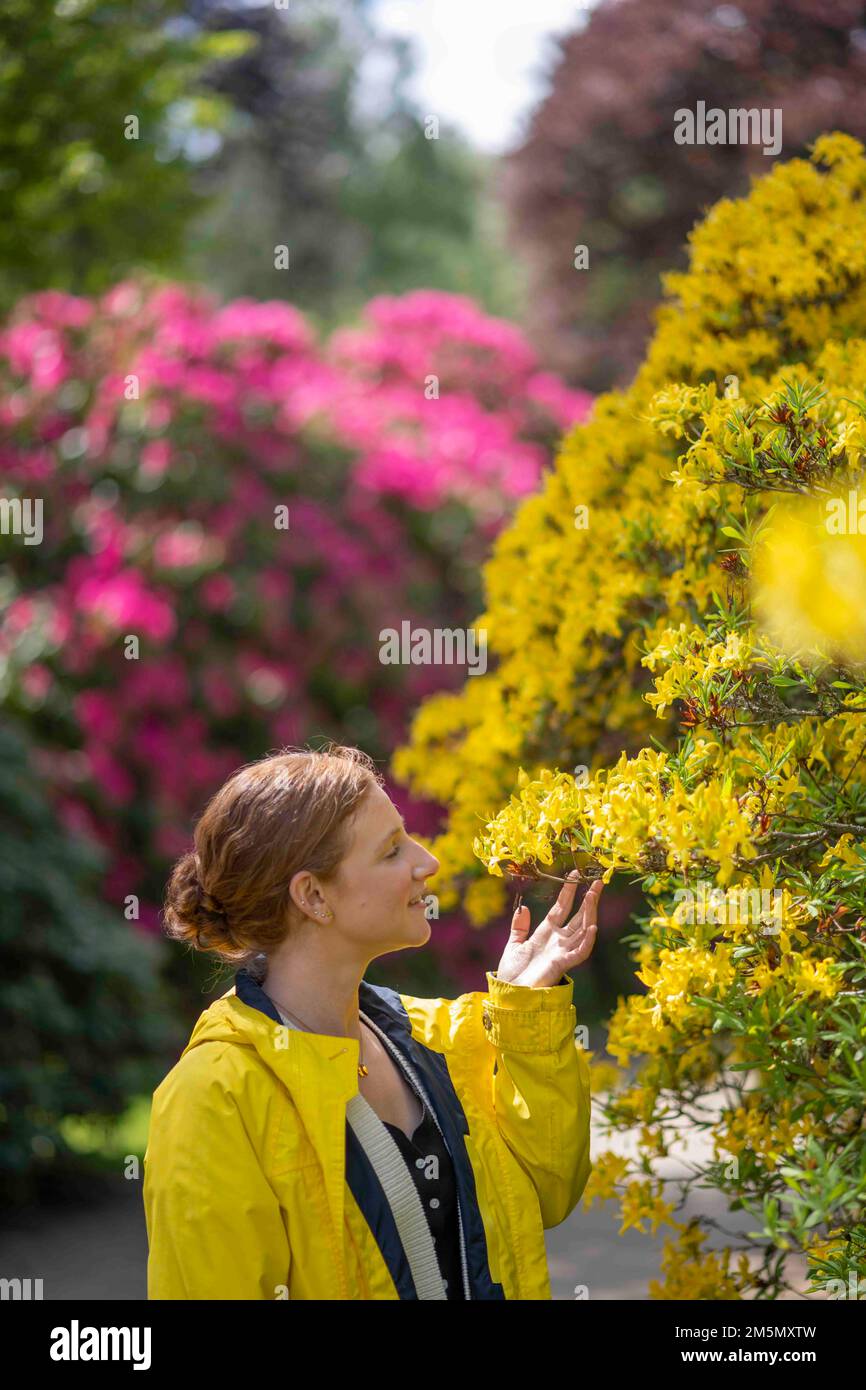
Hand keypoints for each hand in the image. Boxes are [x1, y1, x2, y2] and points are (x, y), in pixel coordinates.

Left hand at [494, 873, 603, 989]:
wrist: (509, 993)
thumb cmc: (513, 973)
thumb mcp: (513, 944)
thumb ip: (519, 926)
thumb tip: (523, 907)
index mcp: (546, 934)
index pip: (561, 908)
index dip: (568, 892)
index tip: (573, 875)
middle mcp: (558, 941)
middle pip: (577, 917)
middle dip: (588, 900)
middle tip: (597, 882)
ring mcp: (562, 952)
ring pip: (582, 930)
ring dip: (589, 913)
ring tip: (594, 895)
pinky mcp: (562, 965)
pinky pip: (579, 952)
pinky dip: (587, 941)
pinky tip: (592, 928)